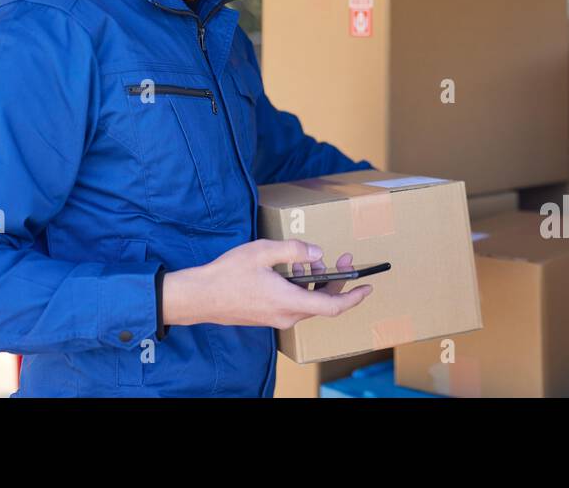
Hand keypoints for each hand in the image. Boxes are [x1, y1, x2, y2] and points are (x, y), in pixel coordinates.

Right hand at [162, 239, 372, 329]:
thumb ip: (293, 250)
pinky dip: (300, 287)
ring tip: (308, 259)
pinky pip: (293, 304)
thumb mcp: (262, 252)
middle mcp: (286, 316)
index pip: (332, 306)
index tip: (368, 286)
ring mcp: (277, 319)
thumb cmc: (228, 274)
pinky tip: (290, 269)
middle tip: (341, 258)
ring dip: (314, 282)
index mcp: (289, 302)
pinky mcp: (268, 317)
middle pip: (322, 303)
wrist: (200, 297)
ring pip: (307, 302)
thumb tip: (316, 253)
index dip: (354, 297)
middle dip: (335, 280)